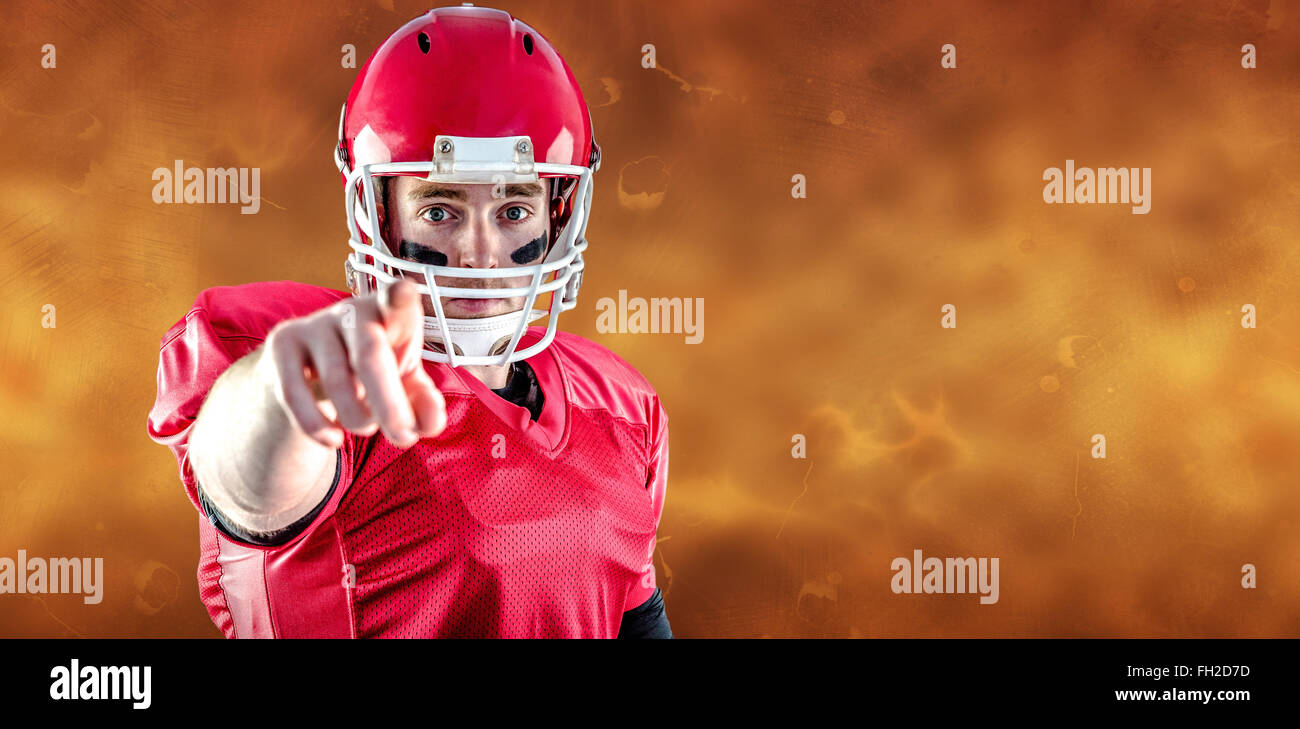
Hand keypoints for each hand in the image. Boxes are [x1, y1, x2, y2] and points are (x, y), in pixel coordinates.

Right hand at [262, 280, 445, 448]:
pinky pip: (295, 392)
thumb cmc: (373, 371)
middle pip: (370, 355)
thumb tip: (431, 424)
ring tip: (366, 428)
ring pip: (337, 380)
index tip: (404, 292)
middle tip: (403, 437)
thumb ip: (424, 404)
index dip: (400, 298)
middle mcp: (353, 311)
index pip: (397, 301)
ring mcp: (315, 324)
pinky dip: (316, 425)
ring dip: (357, 417)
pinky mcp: (282, 344)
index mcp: (392, 314)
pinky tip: (333, 440)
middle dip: (390, 404)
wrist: (315, 369)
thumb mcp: (404, 385)